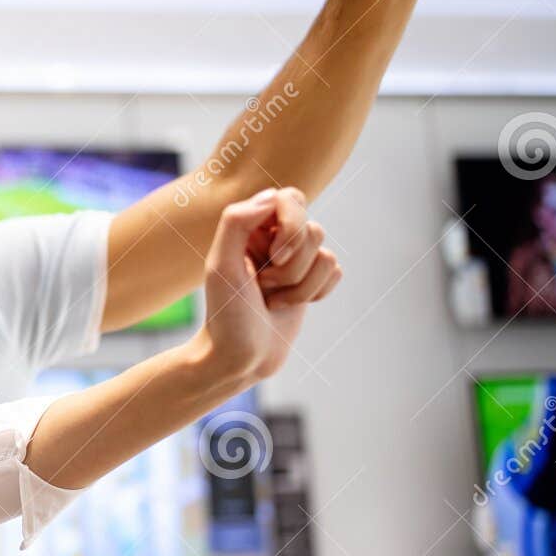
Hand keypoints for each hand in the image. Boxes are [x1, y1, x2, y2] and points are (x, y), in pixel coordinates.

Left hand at [194, 187, 341, 383]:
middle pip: (313, 229)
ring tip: (272, 300)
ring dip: (300, 285)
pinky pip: (335, 272)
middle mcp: (272, 238)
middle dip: (292, 266)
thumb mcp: (220, 266)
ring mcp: (294, 259)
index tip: (274, 257)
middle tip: (264, 286)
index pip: (289, 198)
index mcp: (248, 226)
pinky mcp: (311, 280)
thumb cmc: (226, 314)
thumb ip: (236, 223)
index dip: (291, 225)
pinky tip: (288, 306)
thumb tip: (272, 197)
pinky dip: (314, 293)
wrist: (239, 358)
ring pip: (326, 255)